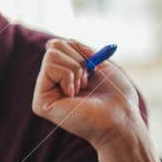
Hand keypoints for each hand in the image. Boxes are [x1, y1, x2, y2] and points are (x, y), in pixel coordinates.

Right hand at [30, 39, 144, 150]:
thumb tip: (51, 43)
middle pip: (53, 47)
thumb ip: (76, 50)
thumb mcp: (99, 61)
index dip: (78, 50)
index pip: (59, 45)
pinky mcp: (41, 102)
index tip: (92, 68)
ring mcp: (44, 93)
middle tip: (87, 80)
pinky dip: (68, 76)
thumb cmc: (116, 94)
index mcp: (64, 76)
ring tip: (81, 89)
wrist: (121, 117)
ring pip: (50, 55)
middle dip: (77, 59)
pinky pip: (50, 68)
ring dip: (74, 68)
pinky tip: (73, 95)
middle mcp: (52, 84)